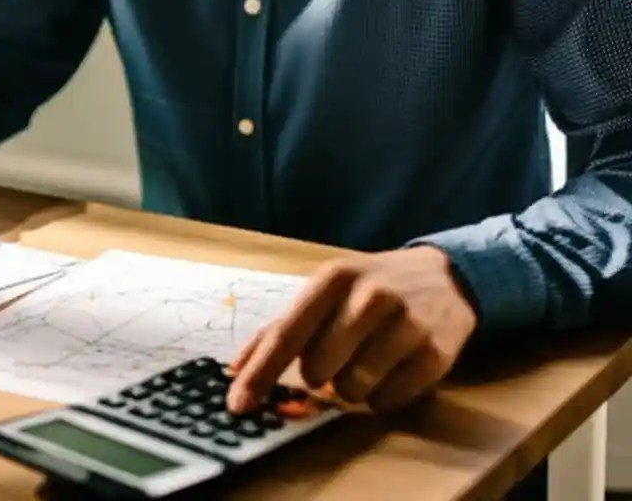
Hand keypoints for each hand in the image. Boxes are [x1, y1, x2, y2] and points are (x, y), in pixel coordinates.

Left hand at [227, 246, 475, 413]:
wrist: (445, 278)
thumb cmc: (369, 289)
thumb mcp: (325, 292)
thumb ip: (280, 328)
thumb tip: (236, 369)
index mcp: (334, 277)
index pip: (287, 334)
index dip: (260, 373)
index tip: (238, 404)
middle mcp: (370, 296)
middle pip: (316, 369)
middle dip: (317, 376)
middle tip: (336, 357)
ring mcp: (407, 324)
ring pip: (351, 389)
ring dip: (350, 387)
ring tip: (365, 361)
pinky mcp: (436, 354)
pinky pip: (387, 402)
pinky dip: (381, 397)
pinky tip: (391, 371)